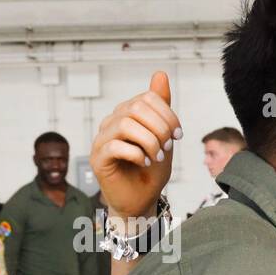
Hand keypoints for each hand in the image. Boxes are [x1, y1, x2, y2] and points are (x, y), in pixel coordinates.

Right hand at [91, 71, 181, 221]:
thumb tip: (160, 74)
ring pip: (125, 124)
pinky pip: (115, 146)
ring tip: (156, 157)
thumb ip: (162, 108)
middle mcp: (111, 122)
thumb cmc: (152, 169)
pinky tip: (144, 163)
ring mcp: (101, 139)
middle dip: (160, 128)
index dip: (168, 115)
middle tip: (167, 147)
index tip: (177, 136)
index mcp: (127, 114)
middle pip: (135, 108)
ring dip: (149, 142)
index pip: (147, 98)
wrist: (142, 200)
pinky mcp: (98, 158)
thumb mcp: (164, 136)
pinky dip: (136, 154)